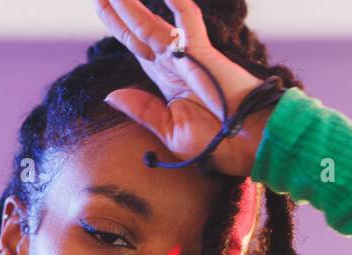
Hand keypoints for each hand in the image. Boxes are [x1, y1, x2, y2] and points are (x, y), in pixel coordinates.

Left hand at [93, 0, 270, 176]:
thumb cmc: (216, 143)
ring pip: (152, 24)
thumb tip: (111, 95)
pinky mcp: (203, 53)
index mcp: (165, 81)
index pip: (136, 46)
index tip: (102, 6)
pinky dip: (178, 5)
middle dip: (118, 10)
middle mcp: (173, 63)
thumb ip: (142, 110)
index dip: (117, 26)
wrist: (248, 145)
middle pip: (138, 31)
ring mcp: (187, 56)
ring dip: (133, 6)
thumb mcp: (170, 131)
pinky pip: (188, 22)